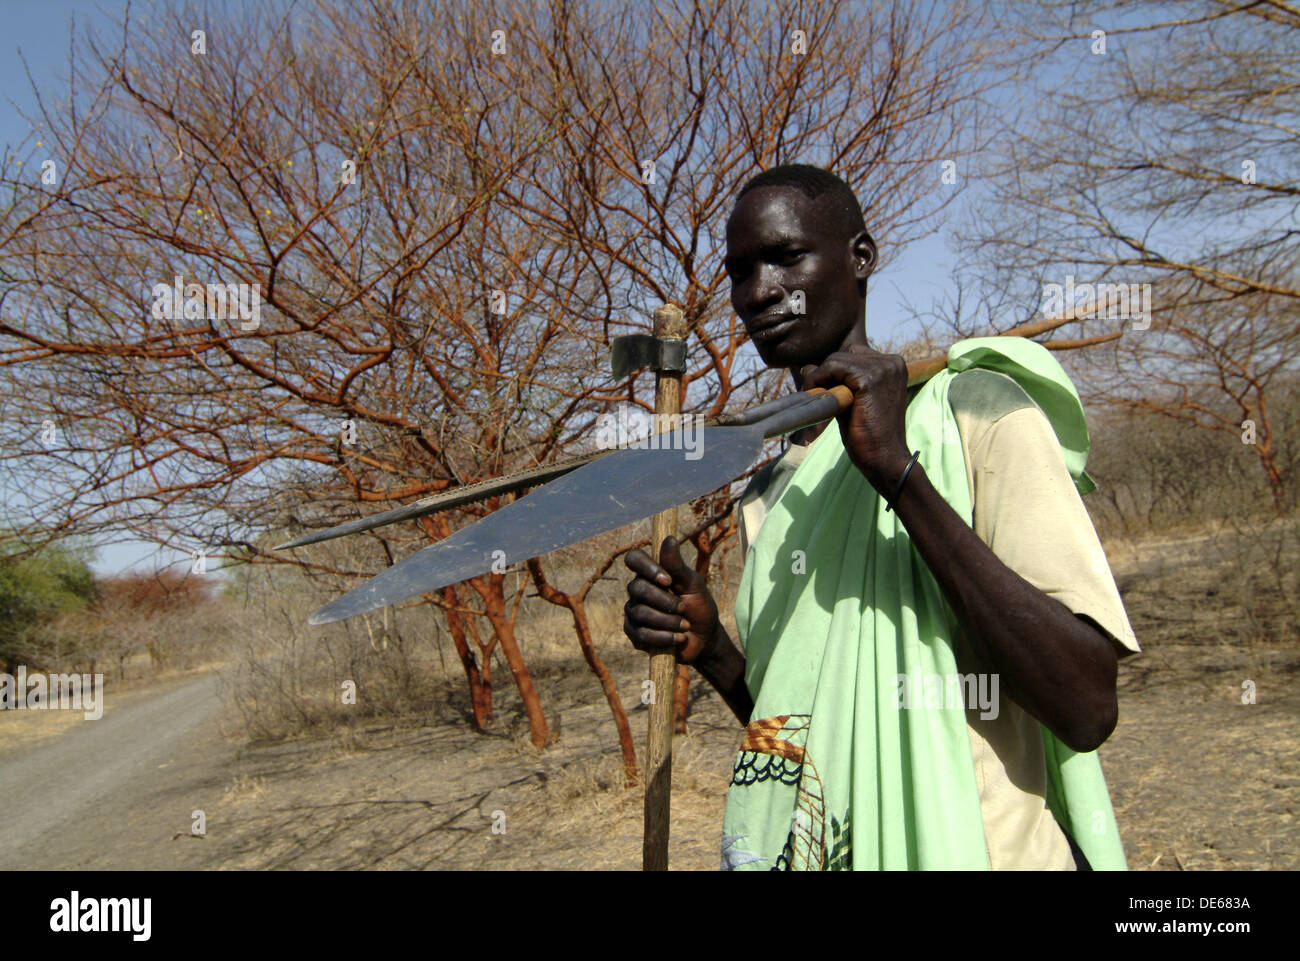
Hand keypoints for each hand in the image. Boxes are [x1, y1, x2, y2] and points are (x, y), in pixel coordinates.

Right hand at [623, 536, 719, 664]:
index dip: (647, 568)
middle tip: (683, 608)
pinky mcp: (634, 634)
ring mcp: (634, 612)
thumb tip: (668, 539)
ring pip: (640, 613)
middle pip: (637, 588)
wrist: (704, 639)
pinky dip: (663, 637)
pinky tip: (677, 638)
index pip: (633, 559)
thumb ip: (677, 565)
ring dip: (668, 622)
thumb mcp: (693, 584)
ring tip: (684, 626)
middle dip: (665, 601)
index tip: (668, 580)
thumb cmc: (699, 607)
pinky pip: (641, 634)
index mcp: (651, 574)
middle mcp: (638, 591)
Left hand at [799, 345, 912, 492]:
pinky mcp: (869, 378)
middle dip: (826, 374)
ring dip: (820, 379)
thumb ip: (834, 383)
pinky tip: (819, 399)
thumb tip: (807, 367)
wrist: (885, 459)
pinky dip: (819, 381)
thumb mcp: (851, 402)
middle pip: (844, 354)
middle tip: (817, 398)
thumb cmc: (869, 436)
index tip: (824, 392)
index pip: (854, 355)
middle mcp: (891, 362)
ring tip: (818, 402)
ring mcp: (882, 368)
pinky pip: (832, 368)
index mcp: (892, 366)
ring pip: (835, 360)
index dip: (834, 372)